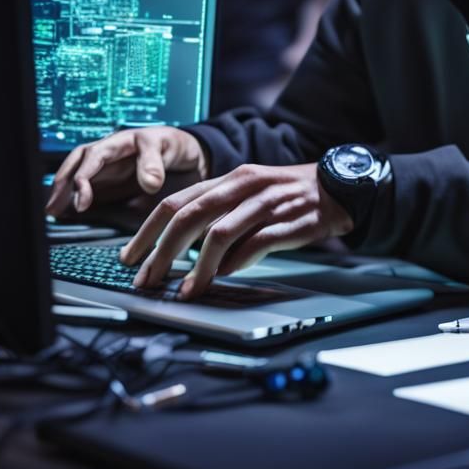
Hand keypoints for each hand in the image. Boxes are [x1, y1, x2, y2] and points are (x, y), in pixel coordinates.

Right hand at [45, 126, 207, 217]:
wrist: (187, 151)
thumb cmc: (174, 144)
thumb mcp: (166, 148)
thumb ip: (155, 164)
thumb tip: (149, 183)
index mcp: (119, 142)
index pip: (93, 157)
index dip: (84, 178)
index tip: (81, 200)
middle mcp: (108, 155)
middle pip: (76, 164)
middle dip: (62, 184)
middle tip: (52, 208)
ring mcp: (108, 169)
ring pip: (78, 175)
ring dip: (64, 192)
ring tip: (52, 212)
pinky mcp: (112, 182)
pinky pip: (90, 188)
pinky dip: (76, 198)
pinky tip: (69, 212)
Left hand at [118, 162, 353, 298]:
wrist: (337, 187)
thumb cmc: (287, 195)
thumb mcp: (248, 195)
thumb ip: (218, 216)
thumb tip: (185, 251)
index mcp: (229, 178)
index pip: (176, 201)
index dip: (148, 231)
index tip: (130, 258)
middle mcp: (244, 185)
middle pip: (190, 215)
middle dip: (162, 251)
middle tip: (147, 279)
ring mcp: (266, 203)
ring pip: (219, 233)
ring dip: (197, 267)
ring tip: (186, 291)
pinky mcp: (288, 222)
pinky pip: (255, 245)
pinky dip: (235, 264)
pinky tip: (224, 277)